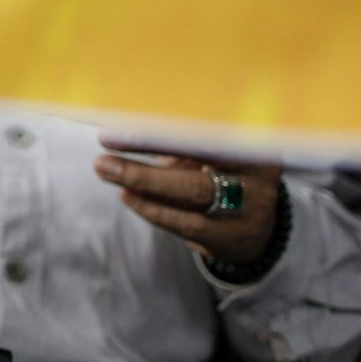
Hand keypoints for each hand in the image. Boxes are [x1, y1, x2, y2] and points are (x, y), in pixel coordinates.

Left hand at [95, 140, 283, 264]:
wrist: (256, 227)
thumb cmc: (220, 173)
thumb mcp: (209, 152)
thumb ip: (179, 141)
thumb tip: (126, 126)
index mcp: (252, 140)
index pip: (203, 131)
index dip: (160, 130)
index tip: (120, 127)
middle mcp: (256, 172)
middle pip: (199, 163)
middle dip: (146, 162)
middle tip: (103, 158)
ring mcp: (248, 207)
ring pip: (191, 194)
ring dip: (143, 184)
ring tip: (106, 170)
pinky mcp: (231, 235)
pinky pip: (185, 222)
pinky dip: (152, 208)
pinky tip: (127, 194)